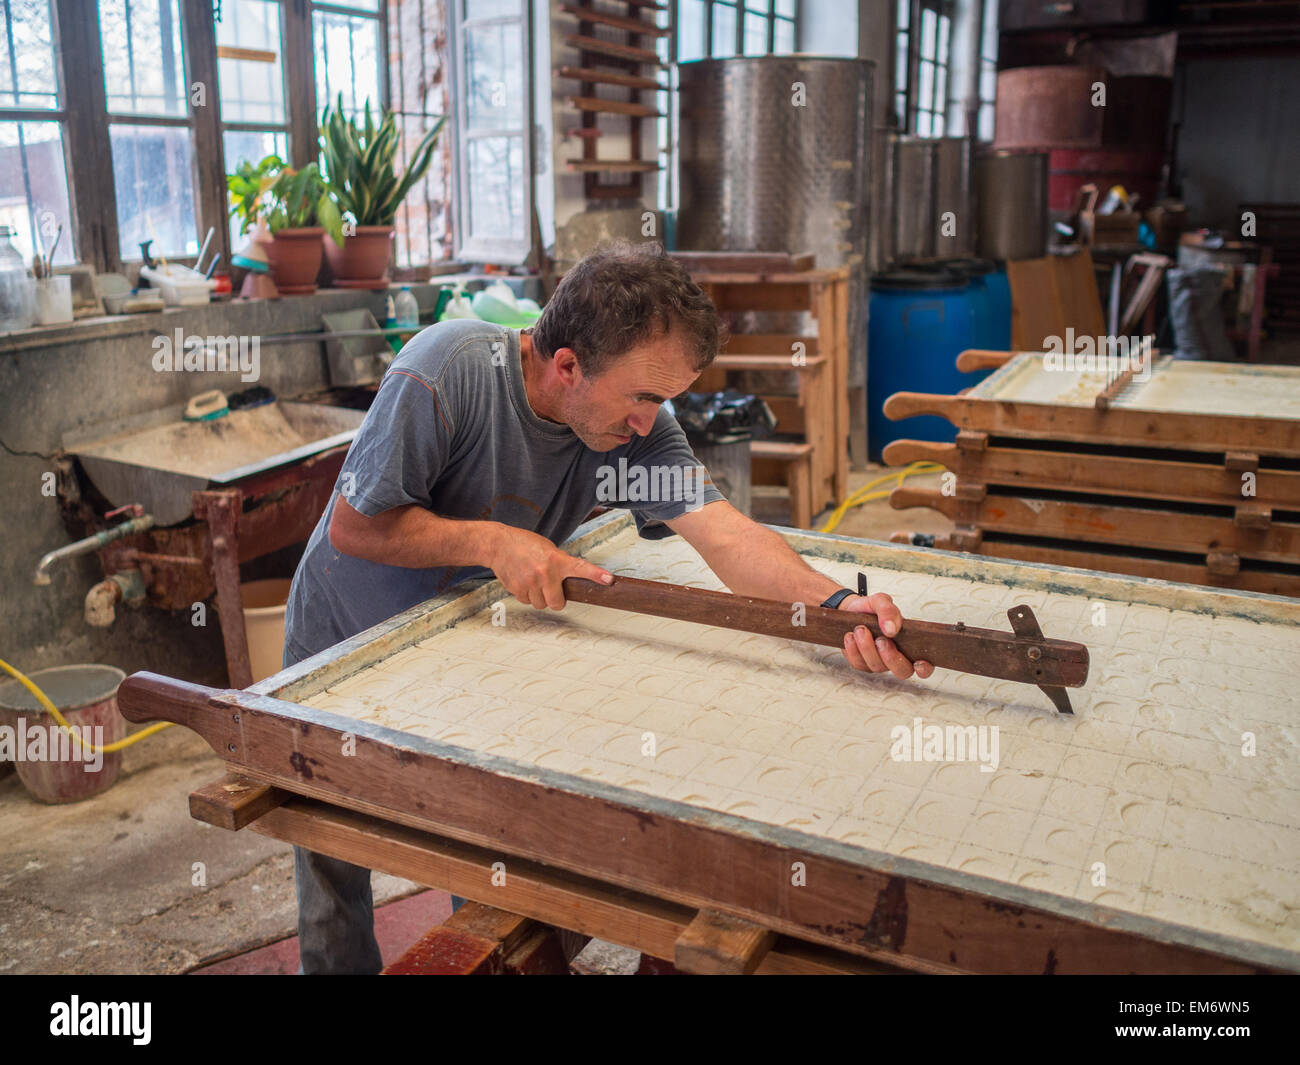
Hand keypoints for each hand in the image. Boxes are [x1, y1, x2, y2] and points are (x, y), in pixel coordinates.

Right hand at [487, 525, 612, 609]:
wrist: (498, 544)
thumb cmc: (525, 544)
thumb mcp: (548, 548)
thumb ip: (559, 563)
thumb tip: (567, 580)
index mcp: (556, 560)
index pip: (580, 568)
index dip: (596, 575)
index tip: (609, 580)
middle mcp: (545, 573)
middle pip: (557, 603)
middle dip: (556, 600)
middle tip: (552, 590)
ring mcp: (530, 583)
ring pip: (541, 605)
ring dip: (539, 598)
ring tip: (533, 582)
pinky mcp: (517, 589)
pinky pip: (527, 602)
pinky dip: (527, 596)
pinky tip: (523, 582)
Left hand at [837, 593, 933, 680]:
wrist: (850, 610)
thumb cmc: (871, 609)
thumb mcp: (881, 601)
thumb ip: (889, 611)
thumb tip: (892, 629)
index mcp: (910, 644)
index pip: (925, 666)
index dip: (925, 669)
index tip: (919, 662)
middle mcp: (897, 657)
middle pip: (902, 671)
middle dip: (891, 657)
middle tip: (881, 639)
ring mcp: (879, 663)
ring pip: (877, 667)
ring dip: (867, 648)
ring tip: (860, 629)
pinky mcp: (862, 663)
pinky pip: (859, 664)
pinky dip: (853, 650)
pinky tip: (850, 636)